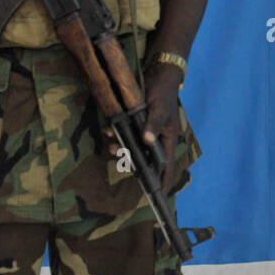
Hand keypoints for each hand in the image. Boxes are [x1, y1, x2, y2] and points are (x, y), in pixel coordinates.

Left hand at [102, 61, 181, 177]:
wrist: (157, 76)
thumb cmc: (163, 94)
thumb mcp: (159, 108)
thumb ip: (153, 124)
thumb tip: (147, 141)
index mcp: (166, 140)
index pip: (166, 166)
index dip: (163, 182)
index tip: (158, 198)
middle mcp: (154, 140)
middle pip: (144, 160)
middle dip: (131, 162)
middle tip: (119, 159)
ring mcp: (143, 133)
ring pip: (131, 149)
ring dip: (120, 148)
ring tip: (111, 145)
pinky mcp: (134, 126)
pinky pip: (123, 136)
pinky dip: (115, 135)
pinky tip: (109, 130)